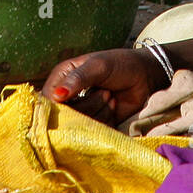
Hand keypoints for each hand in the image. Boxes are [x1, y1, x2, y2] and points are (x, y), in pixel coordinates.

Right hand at [41, 47, 167, 123]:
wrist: (145, 75)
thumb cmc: (119, 64)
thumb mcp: (98, 66)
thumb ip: (77, 79)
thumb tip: (55, 96)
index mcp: (62, 78)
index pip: (48, 99)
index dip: (56, 106)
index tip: (72, 103)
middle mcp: (69, 96)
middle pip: (65, 115)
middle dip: (87, 105)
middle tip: (105, 92)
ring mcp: (83, 110)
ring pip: (80, 124)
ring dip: (99, 110)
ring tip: (110, 95)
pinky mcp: (97, 122)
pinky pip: (95, 128)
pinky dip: (107, 117)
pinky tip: (114, 104)